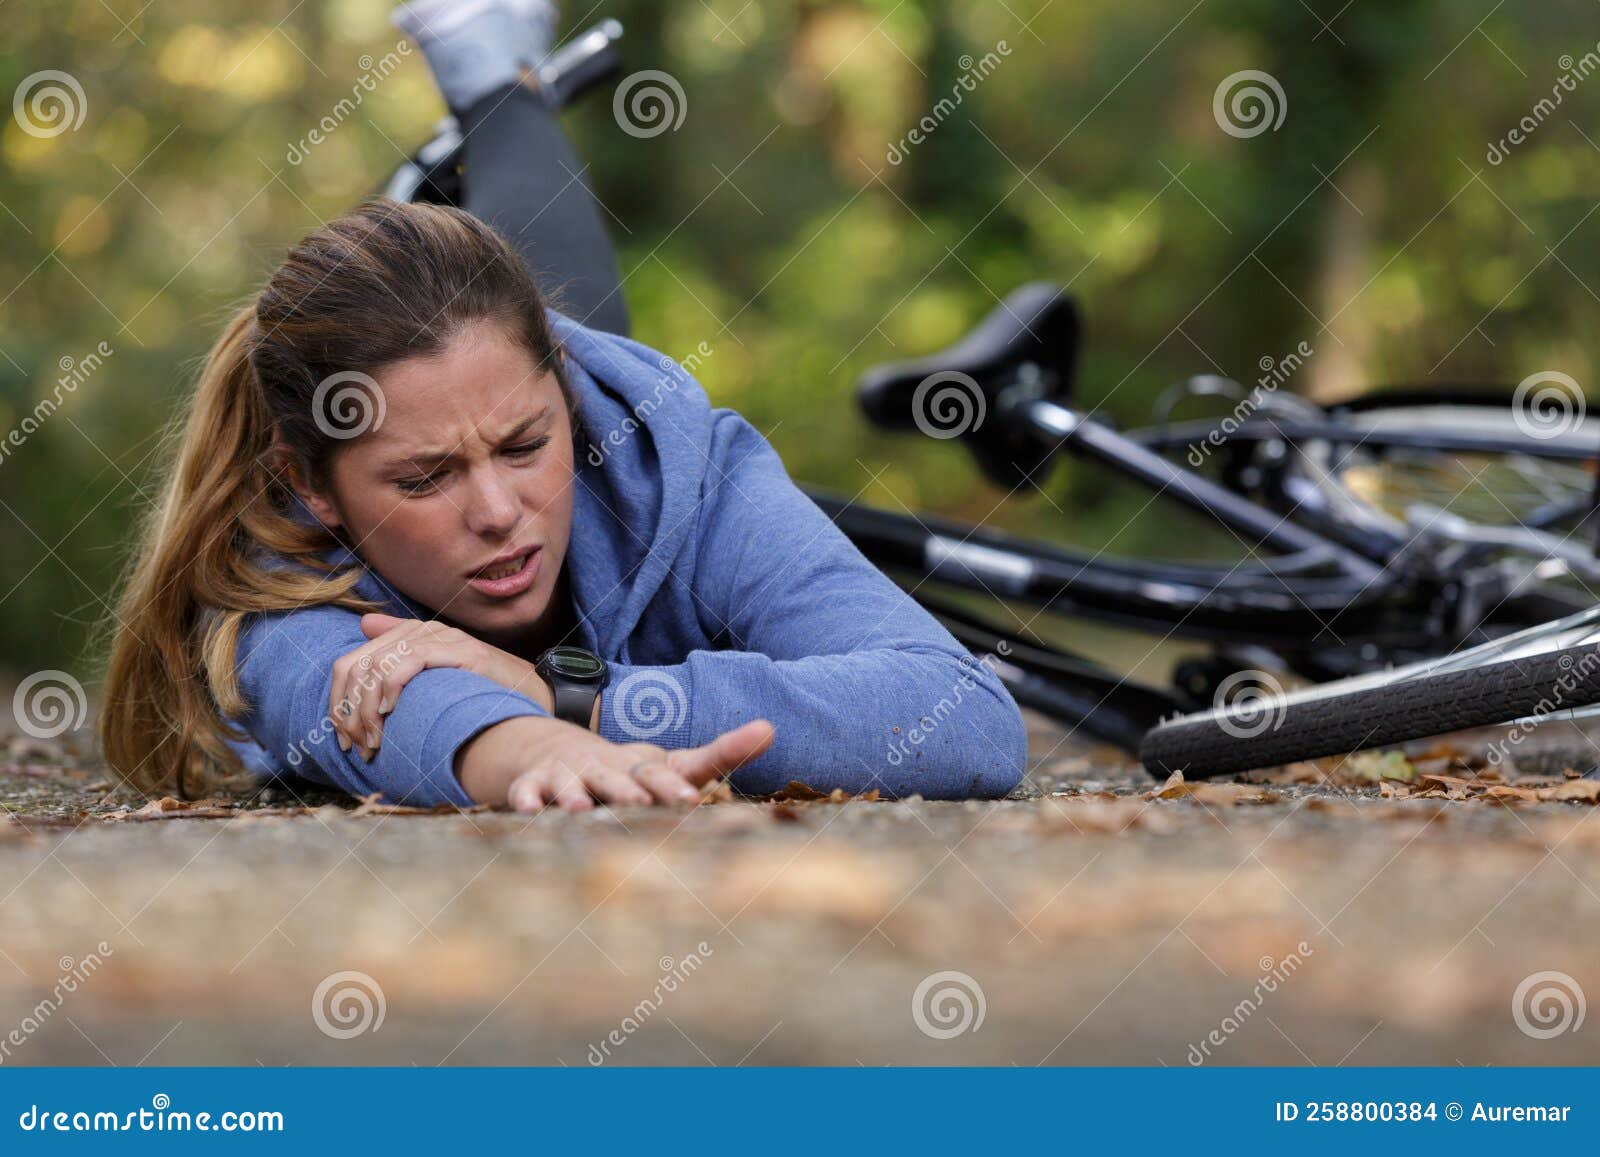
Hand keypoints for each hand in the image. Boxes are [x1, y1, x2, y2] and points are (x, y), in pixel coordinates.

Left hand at [329, 613, 550, 759]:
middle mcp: (424, 630)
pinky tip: (394, 712)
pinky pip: (407, 661)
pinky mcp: (461, 650)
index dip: (339, 703)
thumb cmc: (482, 695)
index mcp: (412, 635)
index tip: (345, 740)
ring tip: (376, 741)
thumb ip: (400, 656)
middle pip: (357, 665)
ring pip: (377, 666)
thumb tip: (364, 625)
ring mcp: (443, 638)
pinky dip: (392, 688)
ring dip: (368, 710)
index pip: (351, 663)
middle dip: (349, 712)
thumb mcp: (435, 683)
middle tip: (359, 747)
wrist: (534, 698)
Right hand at [455, 714, 775, 811]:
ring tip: (579, 809)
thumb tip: (772, 727)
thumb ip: (722, 752)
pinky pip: (526, 793)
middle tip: (639, 804)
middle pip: (615, 780)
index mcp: (640, 766)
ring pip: (569, 787)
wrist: (561, 752)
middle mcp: (604, 768)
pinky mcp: (533, 785)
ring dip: (573, 796)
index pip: (660, 774)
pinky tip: (527, 811)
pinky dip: (525, 801)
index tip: (689, 799)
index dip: (673, 785)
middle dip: (626, 792)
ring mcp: (567, 776)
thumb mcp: (674, 762)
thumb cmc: (631, 769)